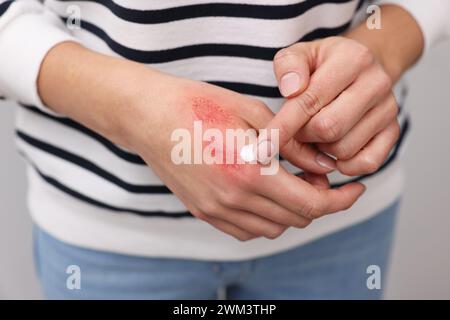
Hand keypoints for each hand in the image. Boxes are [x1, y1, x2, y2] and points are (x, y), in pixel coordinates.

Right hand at [126, 75, 364, 239]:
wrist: (148, 117)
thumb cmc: (199, 105)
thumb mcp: (252, 113)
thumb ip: (292, 145)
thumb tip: (322, 166)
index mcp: (249, 172)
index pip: (310, 204)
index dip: (340, 200)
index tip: (354, 189)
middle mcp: (232, 199)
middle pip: (295, 220)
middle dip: (319, 202)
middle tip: (318, 176)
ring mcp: (215, 210)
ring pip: (273, 229)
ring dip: (292, 211)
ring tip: (291, 183)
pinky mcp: (203, 212)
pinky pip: (247, 231)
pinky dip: (266, 220)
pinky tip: (265, 194)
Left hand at [262, 36, 399, 175]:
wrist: (362, 65)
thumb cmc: (323, 64)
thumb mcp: (301, 54)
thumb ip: (288, 66)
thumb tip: (291, 90)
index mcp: (352, 59)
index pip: (310, 101)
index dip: (282, 127)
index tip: (262, 148)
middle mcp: (376, 83)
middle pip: (328, 129)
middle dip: (303, 137)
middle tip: (295, 131)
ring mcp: (388, 109)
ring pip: (344, 149)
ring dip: (321, 151)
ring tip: (315, 134)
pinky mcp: (394, 131)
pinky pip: (367, 163)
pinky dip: (345, 165)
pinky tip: (332, 151)